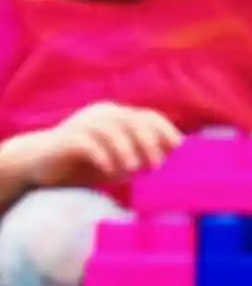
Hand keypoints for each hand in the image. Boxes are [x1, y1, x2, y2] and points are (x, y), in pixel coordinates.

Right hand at [19, 103, 181, 186]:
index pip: (148, 117)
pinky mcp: (66, 138)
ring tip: (133, 171)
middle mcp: (103, 115)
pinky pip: (87, 143)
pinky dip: (101, 156)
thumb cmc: (85, 164)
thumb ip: (140, 156)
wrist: (39, 164)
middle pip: (133, 121)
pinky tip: (108, 171)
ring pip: (111, 130)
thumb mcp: (118, 159)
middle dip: (149, 142)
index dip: (165, 130)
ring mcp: (83, 124)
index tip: (178, 148)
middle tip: (157, 165)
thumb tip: (169, 160)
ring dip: (125, 150)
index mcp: (119, 116)